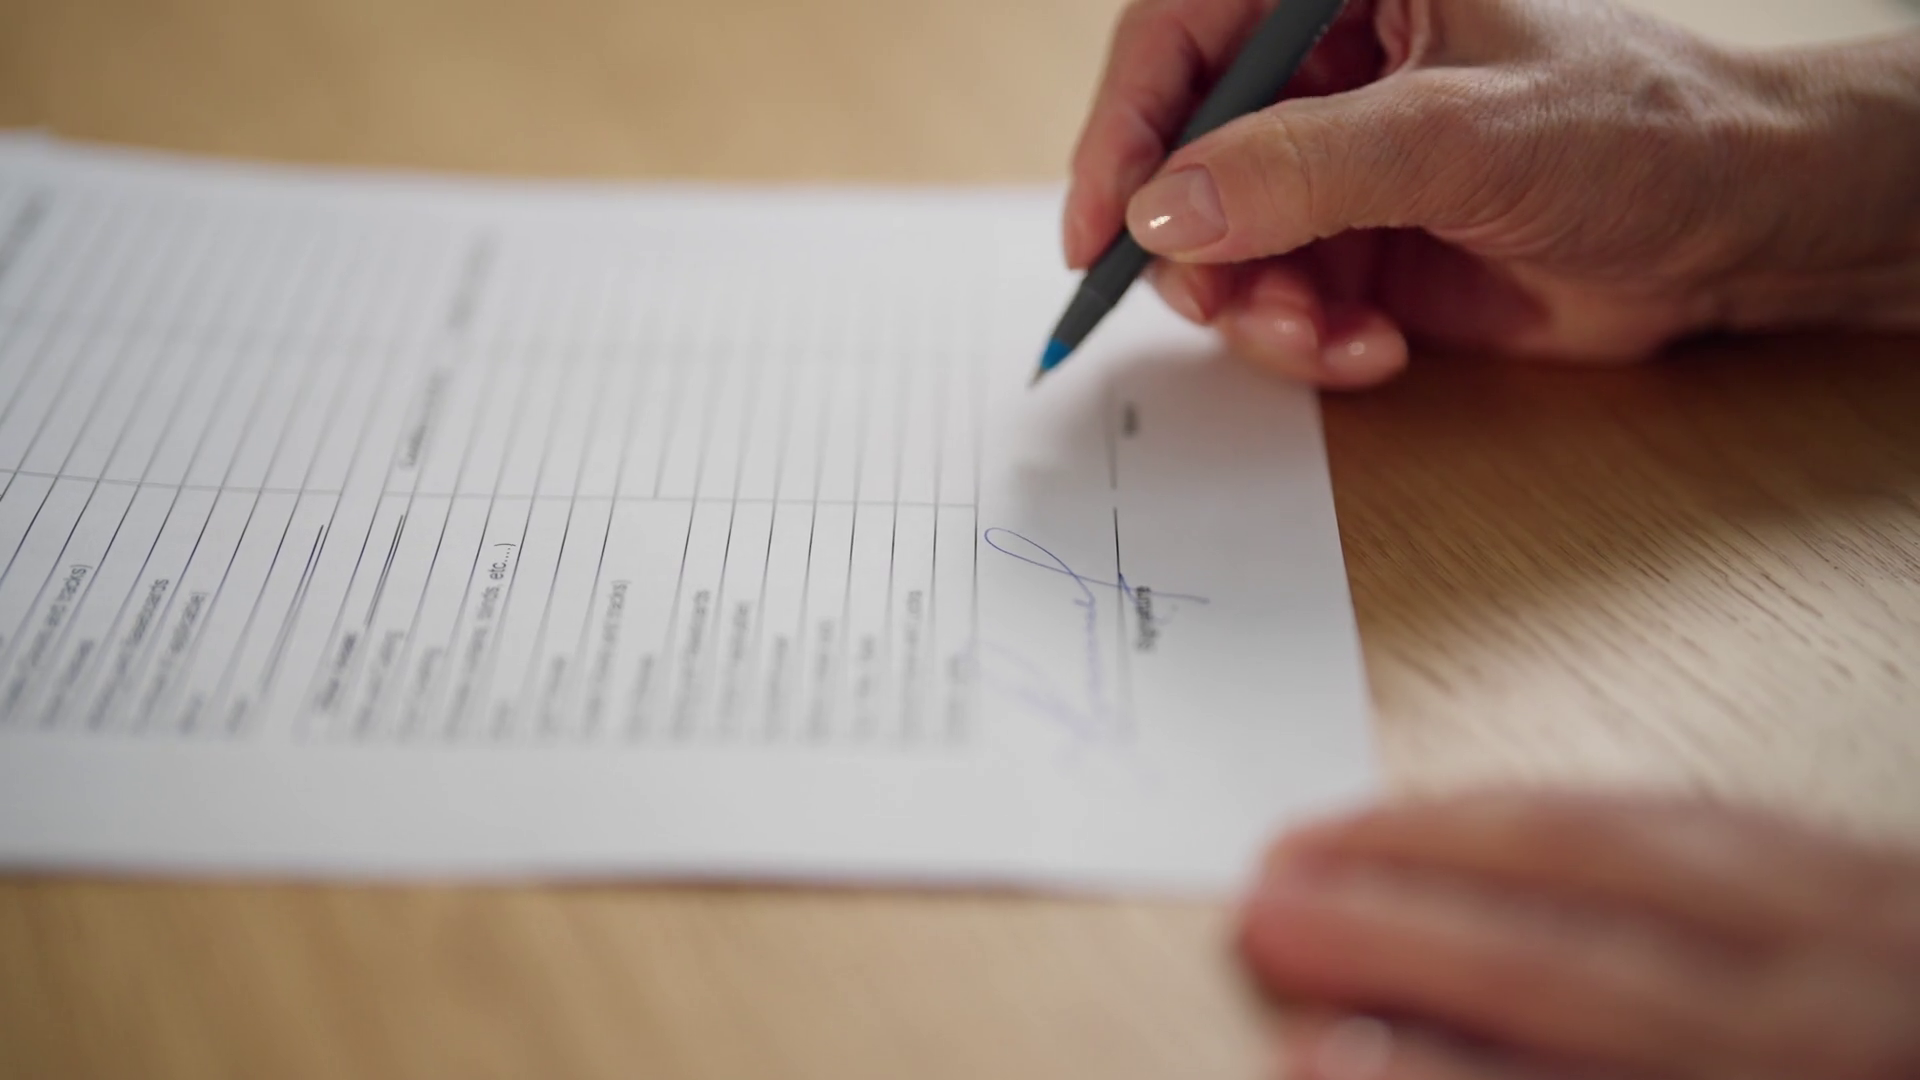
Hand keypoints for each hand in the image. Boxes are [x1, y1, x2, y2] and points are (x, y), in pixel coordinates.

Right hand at [1063, 0, 1919, 387]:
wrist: (1729, 230)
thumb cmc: (1634, 131)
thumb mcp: (1462, 136)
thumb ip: (1305, 167)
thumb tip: (1161, 207)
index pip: (1180, 33)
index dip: (1121, 128)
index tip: (1099, 228)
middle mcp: (1322, 67)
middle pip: (1180, 155)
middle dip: (1197, 249)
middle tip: (1229, 306)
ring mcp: (1333, 162)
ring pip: (1217, 244)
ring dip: (1255, 311)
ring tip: (1331, 339)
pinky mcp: (1353, 242)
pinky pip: (1272, 300)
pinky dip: (1304, 340)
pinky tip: (1374, 348)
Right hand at [1238, 792, 1919, 1078]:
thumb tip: (1407, 1070)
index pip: (1607, 1067)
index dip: (1441, 1074)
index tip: (1311, 1052)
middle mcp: (1857, 1004)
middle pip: (1599, 944)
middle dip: (1413, 919)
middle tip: (1269, 898)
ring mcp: (1880, 921)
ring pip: (1643, 845)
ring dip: (1465, 836)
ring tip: (1337, 836)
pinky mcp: (1889, 871)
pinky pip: (1708, 813)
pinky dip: (1574, 809)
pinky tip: (1498, 816)